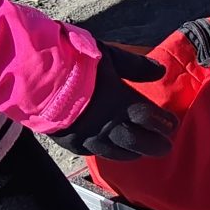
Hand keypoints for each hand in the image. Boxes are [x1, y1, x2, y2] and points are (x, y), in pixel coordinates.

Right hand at [43, 44, 176, 160]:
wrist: (36, 79)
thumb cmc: (74, 62)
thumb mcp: (109, 56)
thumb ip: (135, 66)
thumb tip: (160, 71)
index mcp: (120, 102)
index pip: (149, 118)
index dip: (164, 123)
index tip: (173, 124)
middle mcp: (108, 124)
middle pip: (138, 141)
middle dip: (155, 145)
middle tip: (167, 147)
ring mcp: (90, 137)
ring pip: (117, 152)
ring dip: (133, 153)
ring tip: (142, 153)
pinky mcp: (72, 144)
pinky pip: (96, 152)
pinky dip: (109, 153)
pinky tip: (113, 152)